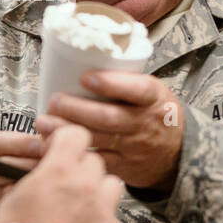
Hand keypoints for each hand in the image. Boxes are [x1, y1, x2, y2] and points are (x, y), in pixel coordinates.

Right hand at [0, 125, 122, 222]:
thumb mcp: (14, 194)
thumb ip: (37, 173)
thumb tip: (46, 167)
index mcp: (58, 169)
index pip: (77, 135)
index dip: (68, 140)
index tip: (61, 149)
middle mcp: (85, 184)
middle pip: (94, 160)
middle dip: (81, 168)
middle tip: (67, 184)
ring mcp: (102, 208)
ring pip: (111, 184)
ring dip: (97, 190)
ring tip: (80, 206)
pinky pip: (111, 215)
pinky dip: (100, 219)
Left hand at [35, 71, 183, 191]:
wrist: (178, 152)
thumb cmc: (156, 112)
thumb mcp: (153, 92)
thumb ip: (126, 80)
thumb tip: (81, 56)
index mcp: (154, 98)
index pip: (137, 89)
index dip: (111, 83)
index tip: (85, 77)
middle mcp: (145, 122)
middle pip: (109, 117)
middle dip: (78, 109)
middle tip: (54, 101)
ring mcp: (134, 147)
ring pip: (99, 139)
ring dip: (67, 130)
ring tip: (44, 122)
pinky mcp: (124, 166)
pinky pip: (95, 160)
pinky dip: (73, 153)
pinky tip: (51, 146)